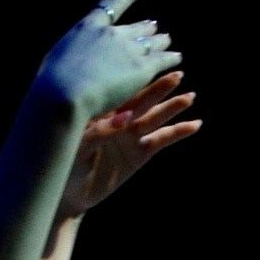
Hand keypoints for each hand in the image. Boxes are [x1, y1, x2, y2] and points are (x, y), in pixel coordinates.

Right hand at [39, 0, 180, 121]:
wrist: (65, 94)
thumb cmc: (51, 83)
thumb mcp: (56, 59)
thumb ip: (72, 53)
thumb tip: (73, 58)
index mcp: (88, 27)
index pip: (111, 4)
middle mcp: (112, 34)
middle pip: (135, 28)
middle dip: (145, 28)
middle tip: (154, 27)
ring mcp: (128, 50)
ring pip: (151, 42)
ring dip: (160, 41)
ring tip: (167, 41)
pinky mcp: (141, 69)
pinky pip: (162, 59)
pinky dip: (170, 57)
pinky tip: (177, 58)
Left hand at [60, 65, 202, 219]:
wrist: (68, 194)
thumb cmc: (63, 163)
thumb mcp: (76, 144)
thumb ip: (99, 130)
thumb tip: (125, 117)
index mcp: (100, 110)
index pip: (122, 89)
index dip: (138, 78)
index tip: (151, 65)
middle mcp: (118, 119)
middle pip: (143, 100)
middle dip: (160, 88)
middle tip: (178, 74)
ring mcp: (130, 136)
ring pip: (155, 118)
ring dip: (172, 107)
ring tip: (190, 97)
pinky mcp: (139, 155)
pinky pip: (161, 140)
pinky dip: (179, 132)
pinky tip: (195, 125)